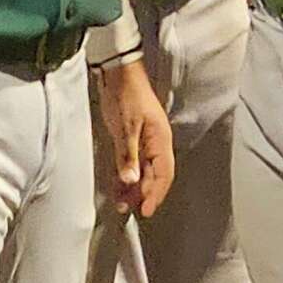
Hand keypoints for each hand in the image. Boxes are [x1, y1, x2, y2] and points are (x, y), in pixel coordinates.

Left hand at [97, 58, 173, 216]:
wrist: (118, 71)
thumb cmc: (125, 95)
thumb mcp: (125, 127)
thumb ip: (128, 155)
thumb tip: (131, 180)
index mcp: (160, 139)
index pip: (163, 174)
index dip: (155, 193)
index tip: (145, 210)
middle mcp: (156, 142)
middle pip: (154, 175)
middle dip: (143, 194)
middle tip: (128, 209)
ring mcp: (145, 140)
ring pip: (144, 170)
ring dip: (134, 187)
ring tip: (121, 203)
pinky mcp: (133, 137)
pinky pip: (134, 162)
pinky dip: (127, 174)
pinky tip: (118, 185)